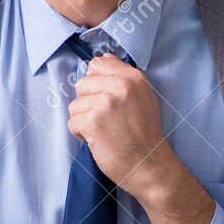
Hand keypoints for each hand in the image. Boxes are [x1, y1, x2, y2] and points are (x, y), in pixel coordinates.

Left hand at [67, 52, 181, 202]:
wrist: (150, 165)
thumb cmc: (146, 135)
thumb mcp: (143, 98)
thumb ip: (123, 77)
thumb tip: (103, 58)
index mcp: (133, 77)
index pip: (98, 64)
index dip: (96, 84)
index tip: (107, 100)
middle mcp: (120, 86)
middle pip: (82, 84)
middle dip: (88, 103)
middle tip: (106, 120)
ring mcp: (106, 103)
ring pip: (75, 105)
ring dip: (84, 120)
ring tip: (103, 131)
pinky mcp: (93, 121)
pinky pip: (73, 122)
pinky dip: (81, 134)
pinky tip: (98, 140)